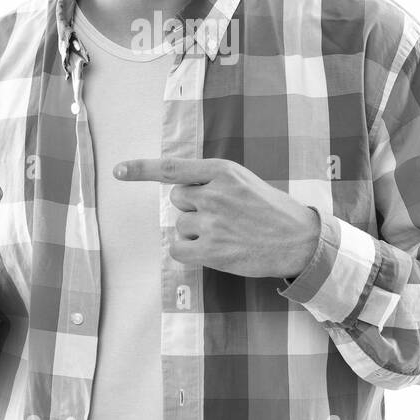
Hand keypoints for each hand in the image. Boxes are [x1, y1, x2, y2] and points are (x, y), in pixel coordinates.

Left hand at [114, 157, 320, 279]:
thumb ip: (213, 181)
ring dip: (195, 231)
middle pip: (176, 199)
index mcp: (222, 171)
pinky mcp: (211, 251)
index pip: (172, 168)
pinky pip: (178, 249)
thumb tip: (181, 191)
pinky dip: (188, 252)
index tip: (118, 171)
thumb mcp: (244, 181)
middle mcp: (213, 194)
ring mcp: (211, 223)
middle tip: (220, 216)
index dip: (141, 169)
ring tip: (226, 234)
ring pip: (179, 225)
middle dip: (191, 207)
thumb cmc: (273, 210)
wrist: (300, 240)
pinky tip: (211, 251)